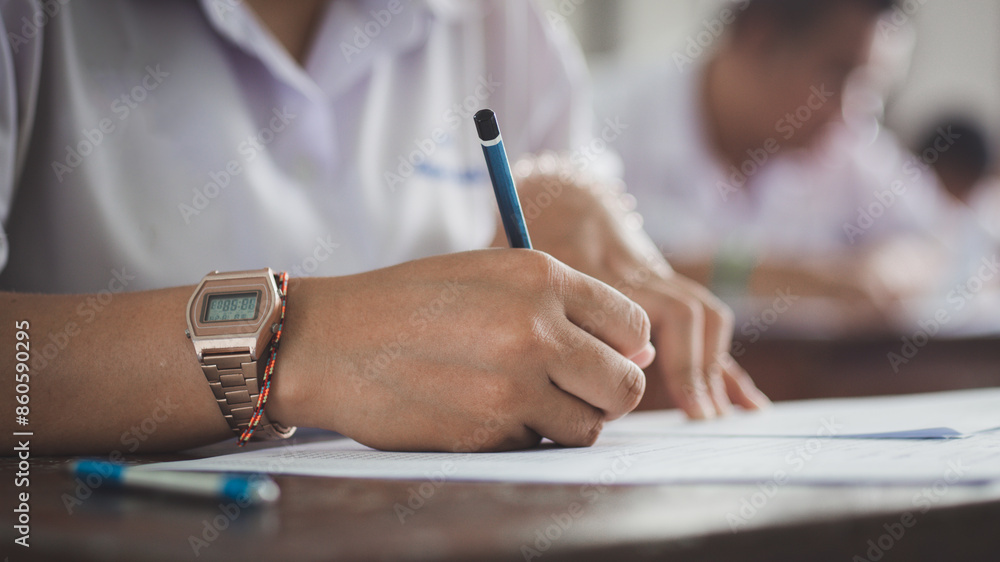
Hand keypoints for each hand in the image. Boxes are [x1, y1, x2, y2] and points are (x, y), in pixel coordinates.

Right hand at [269, 250, 654, 451]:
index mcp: (541, 277)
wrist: (330, 342)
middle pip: (627, 386)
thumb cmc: (412, 303)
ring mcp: (512, 387)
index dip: (625, 347)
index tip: (600, 355)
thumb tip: (644, 354)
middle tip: (575, 389)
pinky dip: (522, 437)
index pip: (634, 326)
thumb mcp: (490, 275)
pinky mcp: (486, 435)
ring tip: (527, 400)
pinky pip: (539, 446)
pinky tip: (483, 411)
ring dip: (568, 421)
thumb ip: (565, 305)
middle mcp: (535, 330)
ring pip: (590, 427)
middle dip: (609, 393)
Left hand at [508, 156, 769, 418]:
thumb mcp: (516, 269)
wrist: (563, 198)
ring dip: (716, 367)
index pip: (631, 312)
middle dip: (693, 366)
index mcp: (592, 269)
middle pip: (684, 310)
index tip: (641, 388)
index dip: (643, 349)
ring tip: (715, 417)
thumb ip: (526, 312)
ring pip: (703, 315)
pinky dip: (725, 368)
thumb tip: (546, 381)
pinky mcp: (667, 291)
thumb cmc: (527, 241)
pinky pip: (705, 327)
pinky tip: (748, 405)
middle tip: (698, 417)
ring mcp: (658, 278)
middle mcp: (635, 272)